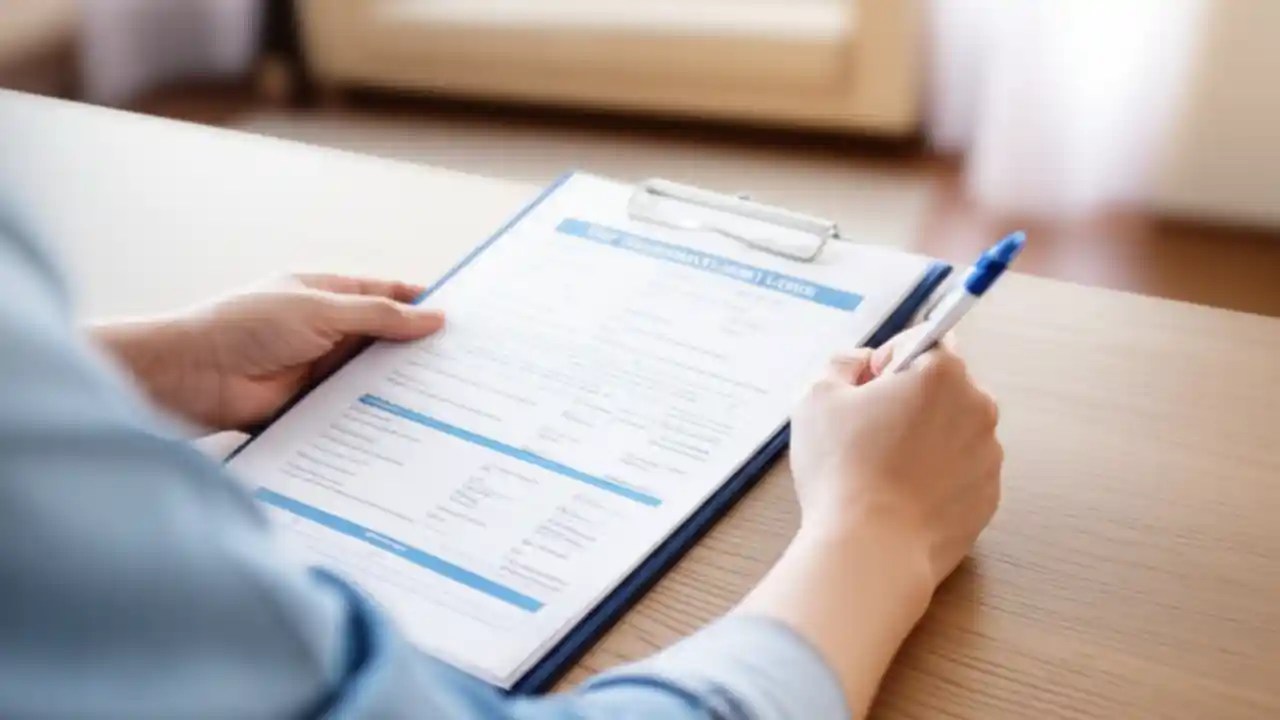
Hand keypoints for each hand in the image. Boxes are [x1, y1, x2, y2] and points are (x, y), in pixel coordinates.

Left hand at [94, 274, 444, 431]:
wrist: (191, 377)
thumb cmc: (245, 327)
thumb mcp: (320, 311)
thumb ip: (379, 316)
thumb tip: (433, 317)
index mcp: (325, 294)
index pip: (385, 294)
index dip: (421, 303)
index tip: (461, 318)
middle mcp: (324, 331)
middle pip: (382, 339)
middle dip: (417, 350)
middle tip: (464, 365)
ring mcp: (317, 370)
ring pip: (370, 377)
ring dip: (398, 386)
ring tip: (447, 398)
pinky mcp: (310, 406)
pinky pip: (351, 410)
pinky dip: (375, 415)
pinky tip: (407, 425)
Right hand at [790, 329, 1001, 587]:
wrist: (872, 550)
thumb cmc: (842, 470)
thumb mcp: (817, 398)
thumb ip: (842, 364)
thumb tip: (860, 363)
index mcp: (942, 372)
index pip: (922, 341)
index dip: (885, 363)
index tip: (865, 393)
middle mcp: (978, 407)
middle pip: (942, 387)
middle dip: (908, 401)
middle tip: (867, 434)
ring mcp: (989, 456)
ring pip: (952, 431)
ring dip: (924, 440)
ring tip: (882, 472)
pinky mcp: (989, 497)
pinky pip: (960, 473)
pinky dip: (936, 478)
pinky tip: (901, 497)